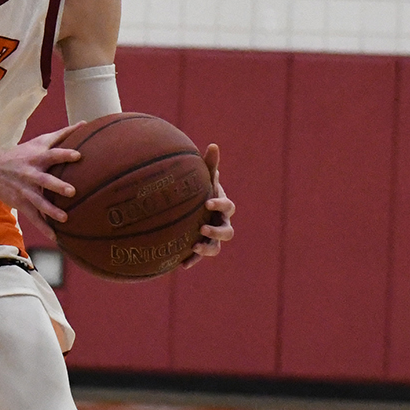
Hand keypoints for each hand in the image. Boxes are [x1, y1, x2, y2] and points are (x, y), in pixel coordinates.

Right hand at [0, 124, 82, 237]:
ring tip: (64, 218)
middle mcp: (31, 174)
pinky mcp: (21, 204)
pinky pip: (34, 218)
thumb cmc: (21, 153)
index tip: (78, 156)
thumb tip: (85, 123)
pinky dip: (44, 228)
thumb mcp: (38, 142)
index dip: (65, 155)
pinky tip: (56, 238)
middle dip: (57, 186)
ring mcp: (25, 191)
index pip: (52, 155)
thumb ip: (62, 134)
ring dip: (51, 211)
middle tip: (72, 191)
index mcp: (37, 158)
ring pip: (38, 202)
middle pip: (45, 181)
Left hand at [179, 142, 235, 269]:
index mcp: (223, 208)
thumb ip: (209, 165)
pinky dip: (192, 260)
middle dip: (216, 231)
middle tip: (202, 228)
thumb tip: (213, 145)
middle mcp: (221, 224)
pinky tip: (182, 265)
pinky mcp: (200, 247)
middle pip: (228, 232)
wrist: (191, 208)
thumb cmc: (199, 191)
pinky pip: (198, 257)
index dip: (219, 205)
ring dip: (207, 248)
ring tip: (194, 245)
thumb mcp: (204, 178)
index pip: (228, 207)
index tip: (207, 202)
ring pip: (216, 248)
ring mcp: (212, 238)